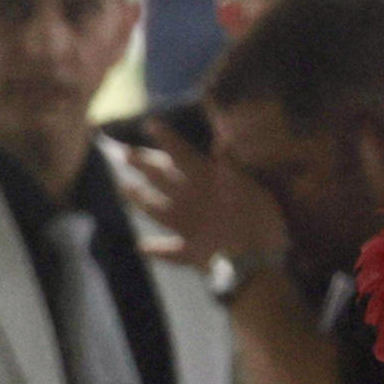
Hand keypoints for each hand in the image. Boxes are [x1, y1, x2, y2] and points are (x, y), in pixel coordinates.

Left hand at [117, 120, 287, 279]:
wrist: (254, 259)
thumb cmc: (260, 220)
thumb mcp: (252, 188)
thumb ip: (233, 168)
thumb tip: (221, 143)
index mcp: (204, 182)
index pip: (180, 154)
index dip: (165, 139)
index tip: (149, 123)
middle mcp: (187, 200)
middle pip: (159, 178)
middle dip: (142, 164)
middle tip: (124, 153)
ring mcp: (184, 225)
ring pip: (154, 208)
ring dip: (139, 198)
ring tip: (124, 187)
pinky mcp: (187, 251)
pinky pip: (168, 250)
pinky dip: (155, 249)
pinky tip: (142, 247)